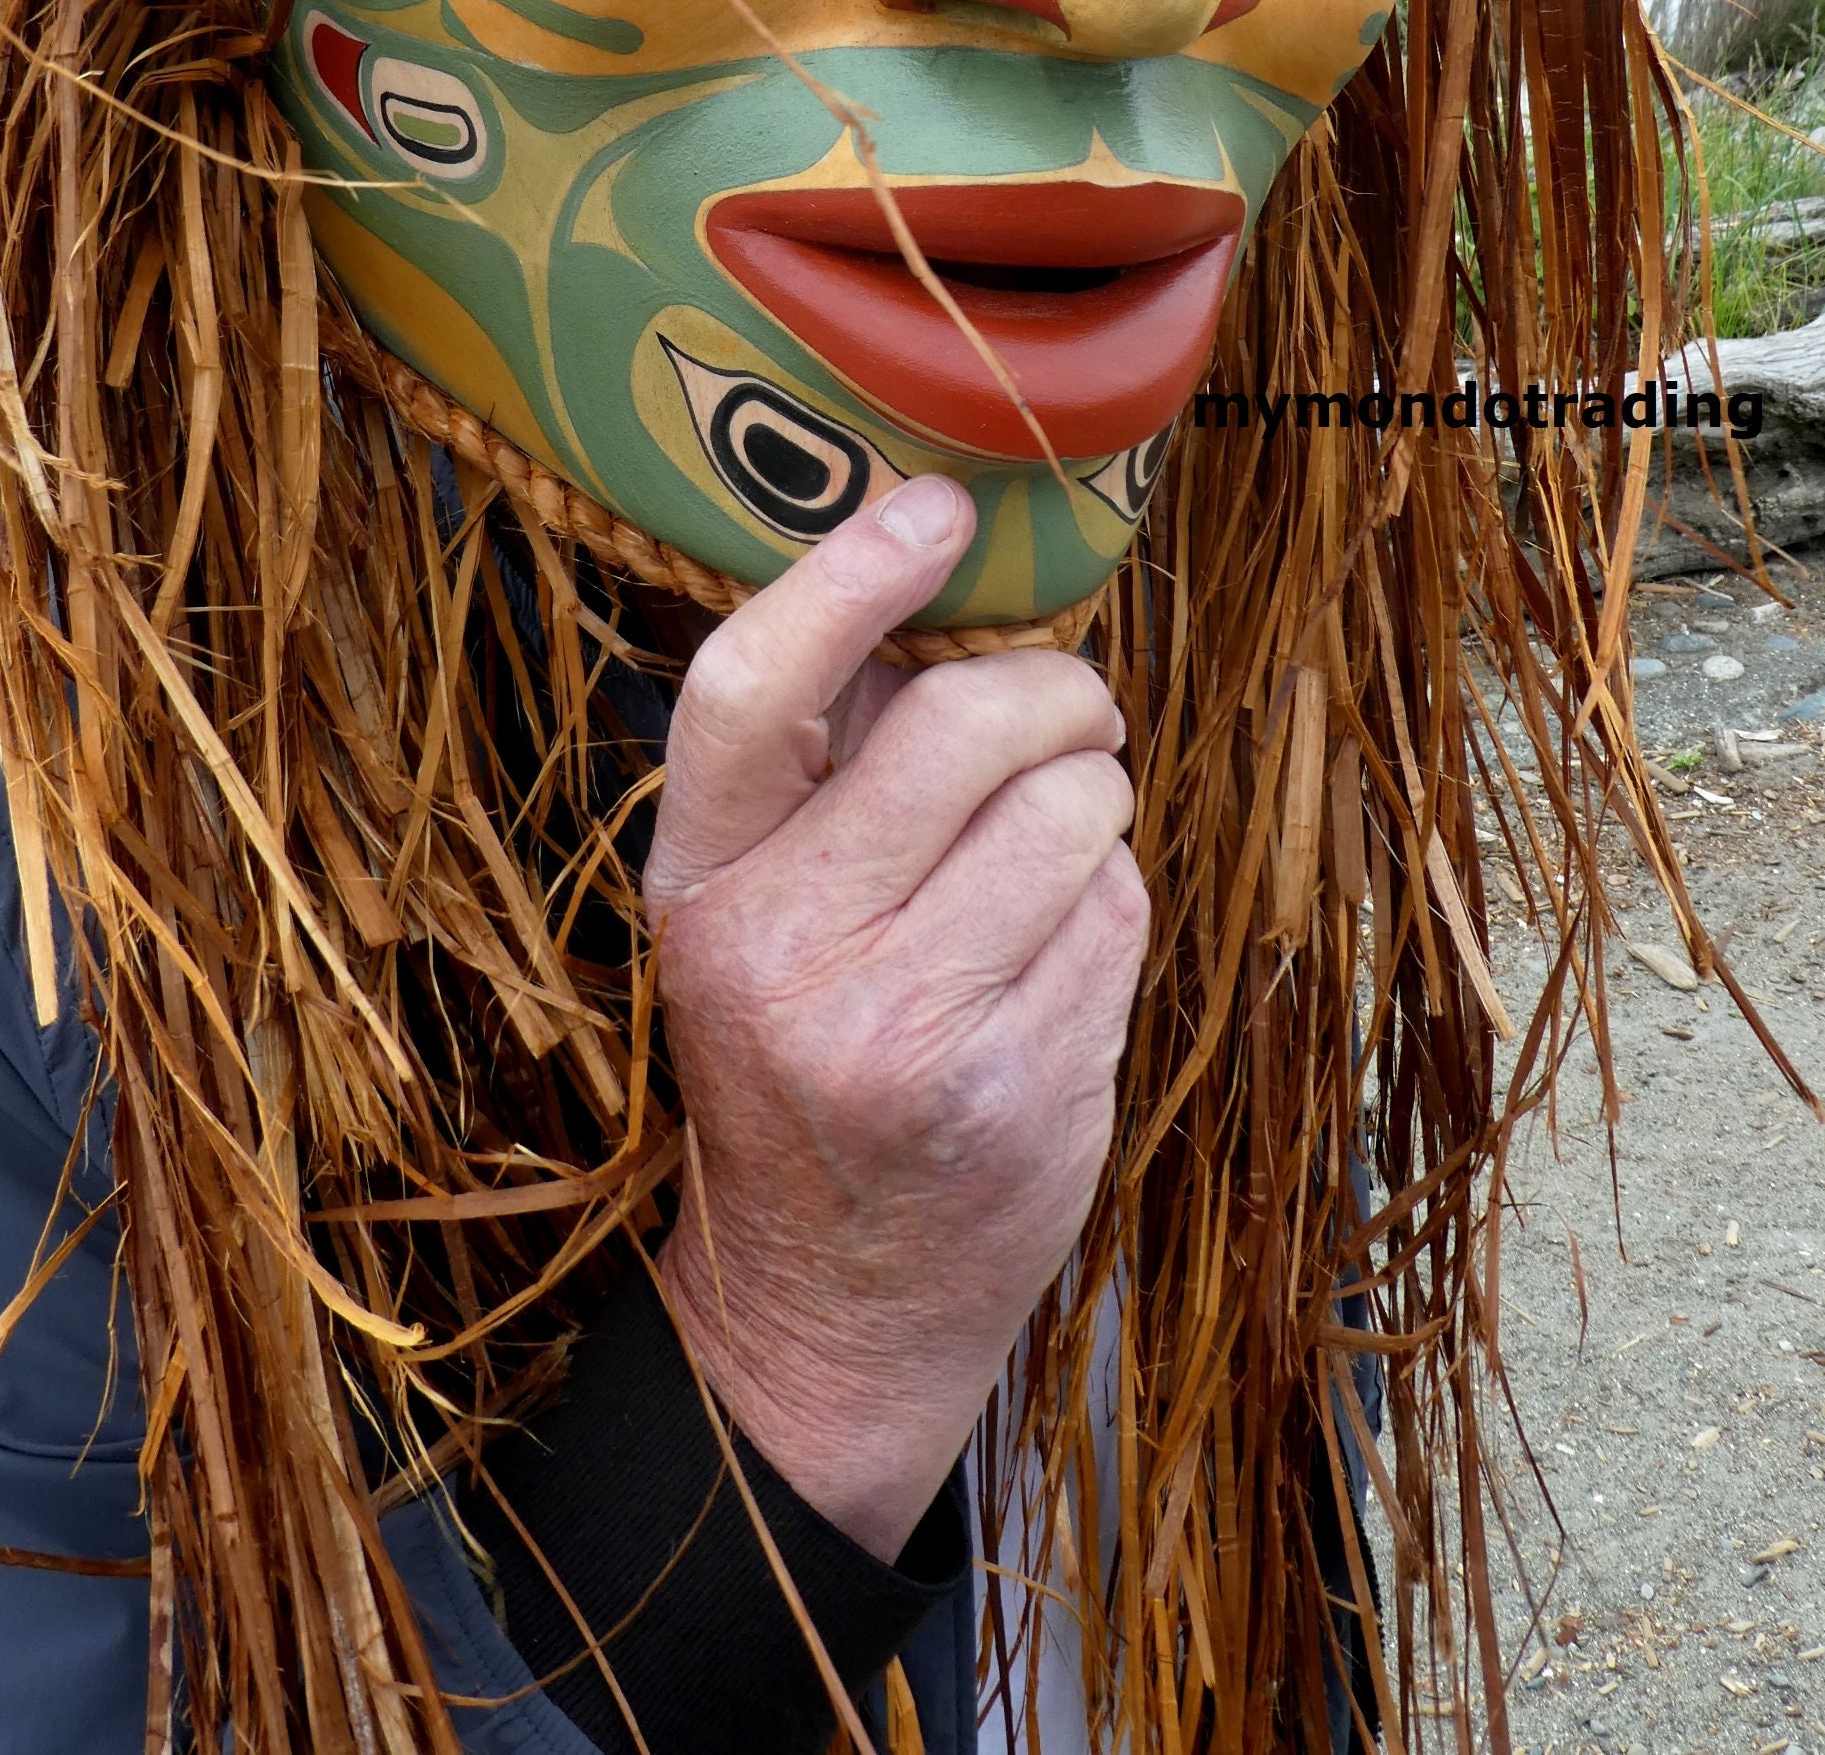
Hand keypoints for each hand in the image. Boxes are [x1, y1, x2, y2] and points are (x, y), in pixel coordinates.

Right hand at [642, 473, 1148, 1561]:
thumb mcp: (747, 921)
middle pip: (965, 722)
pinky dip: (1108, 904)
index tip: (932, 509)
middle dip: (1051, 692)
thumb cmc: (795, 1068)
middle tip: (1068, 709)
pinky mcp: (1028, 1088)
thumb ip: (820, 771)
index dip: (847, 576)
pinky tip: (1055, 955)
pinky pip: (1120, 911)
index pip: (749, 689)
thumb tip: (936, 595)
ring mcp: (914, 1028)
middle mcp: (793, 953)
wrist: (823, 1314)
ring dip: (1090, 799)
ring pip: (1072, 808)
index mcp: (704, 887)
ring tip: (1052, 847)